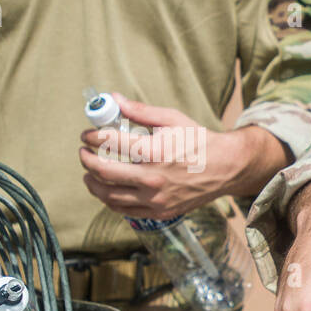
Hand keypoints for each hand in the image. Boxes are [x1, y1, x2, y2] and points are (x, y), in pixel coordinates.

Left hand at [79, 93, 286, 219]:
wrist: (226, 167)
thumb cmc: (200, 141)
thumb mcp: (172, 119)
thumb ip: (140, 111)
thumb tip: (113, 99)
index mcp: (154, 152)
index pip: (108, 142)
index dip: (91, 136)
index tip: (87, 134)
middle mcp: (153, 178)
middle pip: (103, 171)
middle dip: (86, 159)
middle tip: (84, 152)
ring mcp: (156, 199)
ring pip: (109, 195)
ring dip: (92, 182)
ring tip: (90, 172)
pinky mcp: (160, 212)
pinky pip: (124, 210)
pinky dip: (109, 200)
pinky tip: (106, 189)